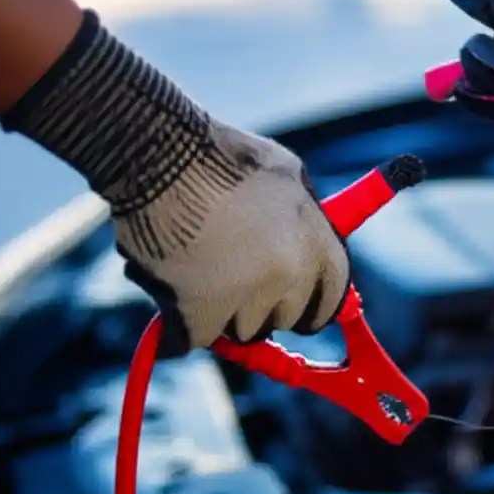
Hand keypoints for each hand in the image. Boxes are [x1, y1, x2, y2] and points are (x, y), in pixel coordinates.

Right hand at [1, 11, 348, 356]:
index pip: (332, 300)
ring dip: (220, 311)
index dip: (311, 303)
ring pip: (239, 329)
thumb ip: (304, 219)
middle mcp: (287, 275)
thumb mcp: (287, 175)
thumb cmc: (221, 156)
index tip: (295, 305)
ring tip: (196, 267)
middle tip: (235, 278)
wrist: (161, 155)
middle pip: (284, 319)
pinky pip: (192, 339)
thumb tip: (310, 248)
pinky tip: (171, 299)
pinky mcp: (198, 313)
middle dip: (263, 305)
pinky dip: (177, 327)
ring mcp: (244, 297)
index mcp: (314, 244)